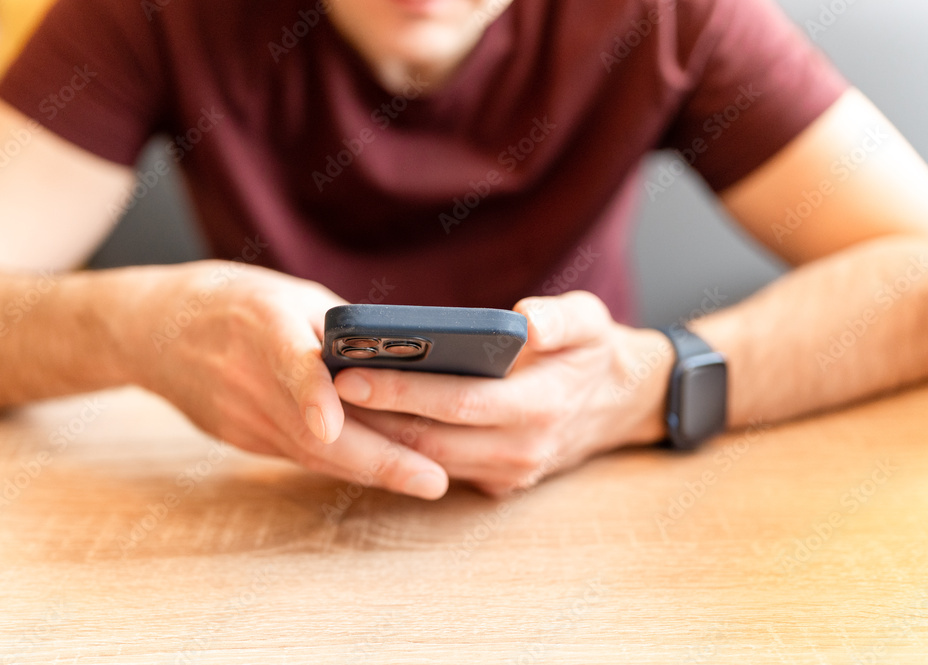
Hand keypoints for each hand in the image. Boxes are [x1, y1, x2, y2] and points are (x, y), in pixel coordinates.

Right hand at [125, 261, 449, 498]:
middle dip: (376, 459)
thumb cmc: (240, 301)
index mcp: (261, 323)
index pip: (288, 362)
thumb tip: (406, 363)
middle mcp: (245, 375)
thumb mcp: (290, 296)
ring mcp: (238, 414)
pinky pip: (298, 456)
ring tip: (424, 481)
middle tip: (432, 481)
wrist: (157, 330)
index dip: (310, 394)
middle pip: (311, 429)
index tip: (333, 424)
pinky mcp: (239, 437)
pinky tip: (383, 471)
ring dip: (369, 471)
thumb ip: (340, 330)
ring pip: (310, 453)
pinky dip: (343, 465)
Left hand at [332, 291, 672, 494]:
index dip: (403, 390)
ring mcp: (511, 472)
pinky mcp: (501, 482)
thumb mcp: (591, 321)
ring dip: (380, 438)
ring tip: (332, 405)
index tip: (352, 373)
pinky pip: (442, 470)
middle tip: (320, 389)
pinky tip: (370, 423)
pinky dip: (404, 450)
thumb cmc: (596, 352)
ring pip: (430, 462)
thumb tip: (525, 321)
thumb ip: (561, 319)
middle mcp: (522, 448)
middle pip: (431, 440)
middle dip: (372, 418)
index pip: (460, 401)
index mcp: (542, 404)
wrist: (623, 404)